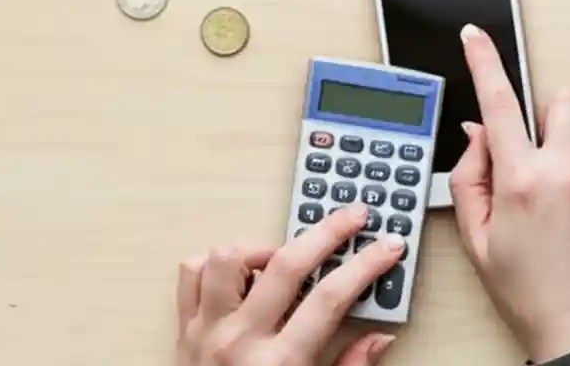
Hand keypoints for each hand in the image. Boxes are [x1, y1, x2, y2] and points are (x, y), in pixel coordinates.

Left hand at [176, 204, 402, 365]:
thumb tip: (380, 337)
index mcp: (279, 365)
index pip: (330, 297)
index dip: (366, 265)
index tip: (388, 246)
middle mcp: (239, 342)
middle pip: (287, 264)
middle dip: (327, 232)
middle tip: (353, 217)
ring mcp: (206, 332)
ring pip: (228, 258)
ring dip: (262, 247)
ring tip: (286, 256)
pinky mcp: (182, 330)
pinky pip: (190, 274)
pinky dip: (216, 263)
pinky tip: (243, 273)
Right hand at [451, 24, 569, 362]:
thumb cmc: (527, 288)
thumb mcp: (477, 237)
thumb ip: (469, 177)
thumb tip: (477, 134)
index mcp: (520, 181)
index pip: (499, 103)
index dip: (483, 62)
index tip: (476, 36)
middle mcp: (566, 173)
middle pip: (566, 96)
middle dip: (550, 108)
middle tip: (539, 140)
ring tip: (564, 172)